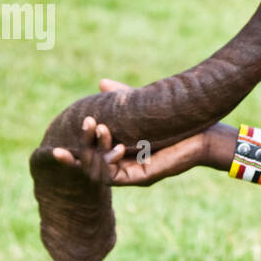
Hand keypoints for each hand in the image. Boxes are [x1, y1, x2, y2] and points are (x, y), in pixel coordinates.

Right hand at [51, 78, 203, 186]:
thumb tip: (101, 83)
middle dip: (79, 150)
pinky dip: (107, 164)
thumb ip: (121, 99)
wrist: (206, 135)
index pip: (90, 157)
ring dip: (92, 153)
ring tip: (89, 132)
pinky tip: (110, 148)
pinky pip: (115, 176)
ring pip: (99, 171)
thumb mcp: (143, 109)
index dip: (72, 153)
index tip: (54, 146)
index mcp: (123, 154)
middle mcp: (125, 168)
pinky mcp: (144, 176)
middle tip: (73, 132)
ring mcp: (133, 174)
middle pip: (90, 166)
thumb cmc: (179, 123)